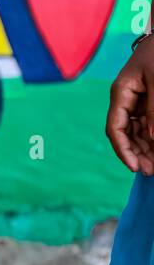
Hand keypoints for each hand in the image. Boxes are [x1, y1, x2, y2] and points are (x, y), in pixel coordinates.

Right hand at [106, 35, 153, 173]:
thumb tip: (153, 138)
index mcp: (121, 93)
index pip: (115, 129)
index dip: (123, 150)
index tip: (134, 167)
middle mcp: (125, 100)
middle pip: (124, 134)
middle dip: (136, 154)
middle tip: (150, 171)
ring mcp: (136, 101)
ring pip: (136, 132)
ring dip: (144, 149)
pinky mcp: (147, 102)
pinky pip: (146, 124)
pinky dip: (151, 138)